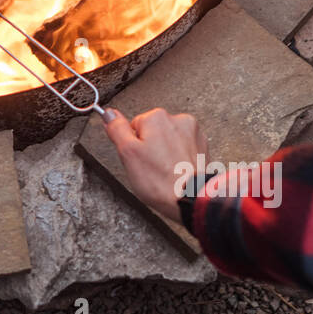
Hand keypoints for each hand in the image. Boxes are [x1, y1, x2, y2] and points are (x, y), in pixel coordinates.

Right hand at [102, 107, 207, 223]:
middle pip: (153, 132)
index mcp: (157, 117)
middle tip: (151, 169)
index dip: (133, 146)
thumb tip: (109, 114)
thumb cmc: (161, 181)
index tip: (139, 160)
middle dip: (150, 148)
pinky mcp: (203, 147)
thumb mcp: (127, 154)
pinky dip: (180, 159)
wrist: (193, 199)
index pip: (134, 126)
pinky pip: (184, 149)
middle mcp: (178, 119)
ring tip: (166, 173)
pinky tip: (178, 173)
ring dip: (166, 154)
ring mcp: (193, 133)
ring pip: (169, 141)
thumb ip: (117, 129)